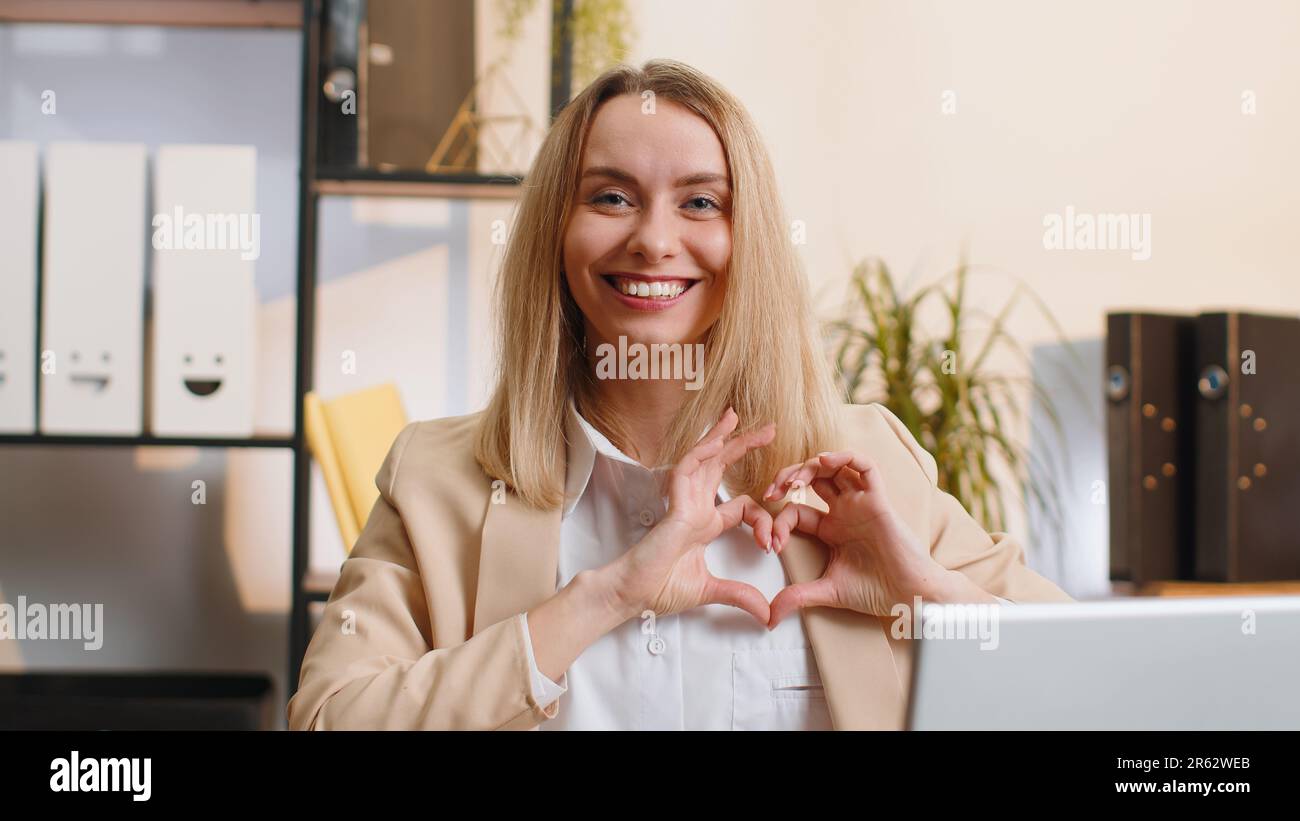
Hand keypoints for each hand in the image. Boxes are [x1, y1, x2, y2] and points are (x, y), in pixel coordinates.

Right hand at [609, 407, 776, 625]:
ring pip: (703, 461)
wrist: (632, 595)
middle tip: (769, 429)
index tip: (769, 546)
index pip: (741, 506)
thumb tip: (767, 614)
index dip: (761, 520)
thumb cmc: (659, 589)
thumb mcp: (710, 591)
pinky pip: (686, 472)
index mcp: (704, 525)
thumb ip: (739, 596)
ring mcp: (683, 505)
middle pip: (720, 468)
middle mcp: (695, 509)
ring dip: (721, 439)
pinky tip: (714, 440)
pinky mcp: (674, 508)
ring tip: (737, 417)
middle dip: (742, 447)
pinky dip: (699, 455)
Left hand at [762, 451, 956, 627]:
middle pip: (812, 479)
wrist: (910, 596)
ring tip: (794, 480)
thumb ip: (798, 597)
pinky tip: (825, 461)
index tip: (772, 545)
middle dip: (787, 478)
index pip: (796, 511)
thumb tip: (770, 617)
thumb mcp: (828, 592)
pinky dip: (846, 457)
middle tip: (771, 492)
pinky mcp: (879, 500)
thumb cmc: (876, 592)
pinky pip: (866, 467)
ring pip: (834, 467)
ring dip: (810, 466)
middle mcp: (844, 512)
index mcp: (830, 529)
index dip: (779, 522)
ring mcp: (861, 503)